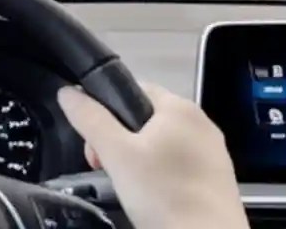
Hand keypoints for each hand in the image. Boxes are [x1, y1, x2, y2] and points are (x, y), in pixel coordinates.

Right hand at [57, 83, 247, 228]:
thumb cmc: (162, 193)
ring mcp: (213, 151)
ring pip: (163, 143)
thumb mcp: (117, 155)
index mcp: (180, 107)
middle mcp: (202, 122)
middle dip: (119, 140)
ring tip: (129, 186)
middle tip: (106, 168)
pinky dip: (162, 174)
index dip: (106, 111)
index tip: (94, 144)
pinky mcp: (218, 177)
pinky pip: (179, 164)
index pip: (134, 89)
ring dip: (138, 159)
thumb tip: (68, 92)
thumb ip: (90, 120)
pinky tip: (154, 196)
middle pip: (146, 118)